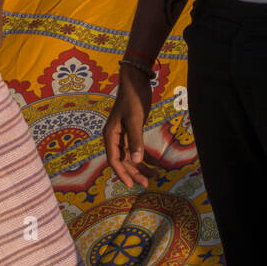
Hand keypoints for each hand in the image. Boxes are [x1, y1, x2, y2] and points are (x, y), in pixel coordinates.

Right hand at [103, 63, 155, 188]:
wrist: (136, 81)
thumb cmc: (133, 99)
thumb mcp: (135, 119)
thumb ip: (136, 140)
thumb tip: (137, 161)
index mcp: (110, 135)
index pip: (113, 159)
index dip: (122, 173)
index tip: (130, 184)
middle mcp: (115, 137)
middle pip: (123, 161)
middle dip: (134, 173)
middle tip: (147, 184)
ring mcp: (124, 135)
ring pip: (131, 156)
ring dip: (141, 167)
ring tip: (155, 176)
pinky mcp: (133, 131)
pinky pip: (138, 149)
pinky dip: (146, 157)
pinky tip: (156, 164)